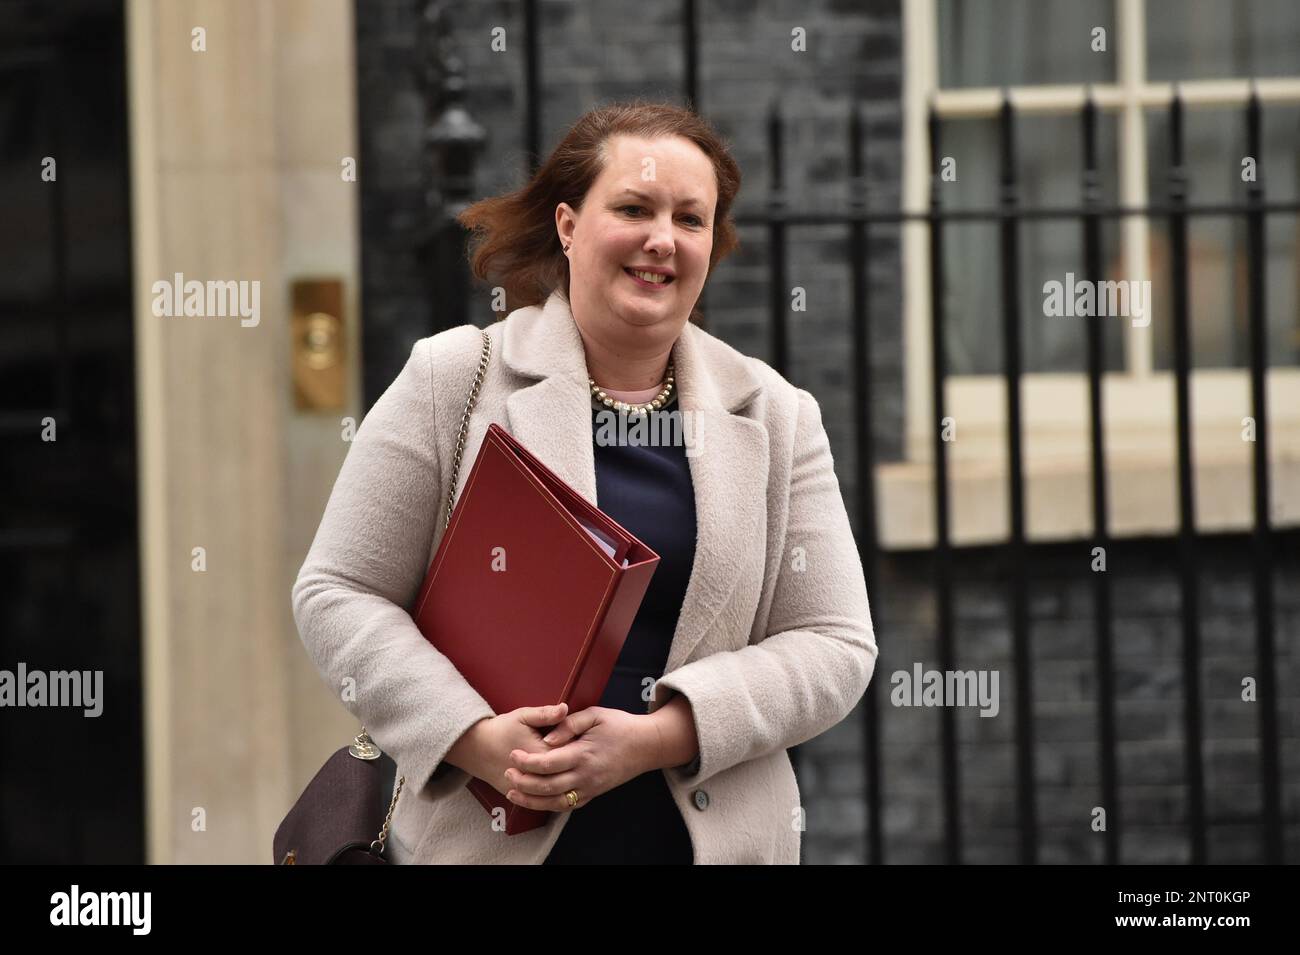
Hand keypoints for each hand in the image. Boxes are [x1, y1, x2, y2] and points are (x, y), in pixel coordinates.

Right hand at [447, 703, 567, 797]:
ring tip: (568, 768)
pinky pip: (542, 800)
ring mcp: (527, 789)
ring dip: (565, 782)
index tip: (583, 739)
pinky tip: (560, 781)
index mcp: (540, 754)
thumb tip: (565, 708)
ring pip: (555, 791)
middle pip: (566, 775)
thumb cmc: (502, 729)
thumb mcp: (523, 716)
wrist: (476, 747)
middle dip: (573, 766)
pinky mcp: (521, 796)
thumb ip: (545, 714)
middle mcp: (535, 776)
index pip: (570, 755)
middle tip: (578, 755)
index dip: (579, 747)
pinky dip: (553, 793)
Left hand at [503, 706, 655, 811]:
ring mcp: (590, 788)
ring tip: (512, 793)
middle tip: (507, 773)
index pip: (548, 763)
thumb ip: (568, 724)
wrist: (646, 746)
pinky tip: (535, 800)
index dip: (526, 761)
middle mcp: (586, 775)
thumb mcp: (595, 714)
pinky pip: (567, 806)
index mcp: (584, 754)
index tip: (513, 754)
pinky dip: (548, 806)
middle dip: (522, 783)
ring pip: (554, 802)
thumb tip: (547, 739)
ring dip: (531, 800)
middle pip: (547, 786)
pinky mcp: (593, 794)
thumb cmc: (620, 726)